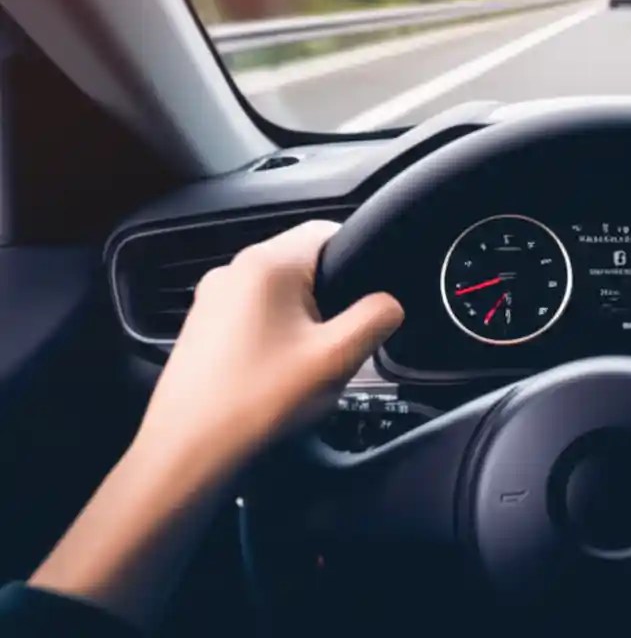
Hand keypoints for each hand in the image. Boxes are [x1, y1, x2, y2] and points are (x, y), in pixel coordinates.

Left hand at [32, 220, 403, 626]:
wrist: (189, 451)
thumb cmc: (259, 402)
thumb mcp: (337, 358)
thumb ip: (376, 318)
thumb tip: (390, 302)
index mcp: (267, 264)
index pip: (328, 230)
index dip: (358, 259)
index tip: (368, 301)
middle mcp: (233, 270)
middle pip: (304, 264)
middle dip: (330, 299)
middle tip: (337, 345)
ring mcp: (211, 298)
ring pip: (279, 294)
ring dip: (302, 321)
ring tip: (304, 367)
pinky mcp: (201, 327)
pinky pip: (253, 316)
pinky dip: (274, 336)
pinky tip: (275, 376)